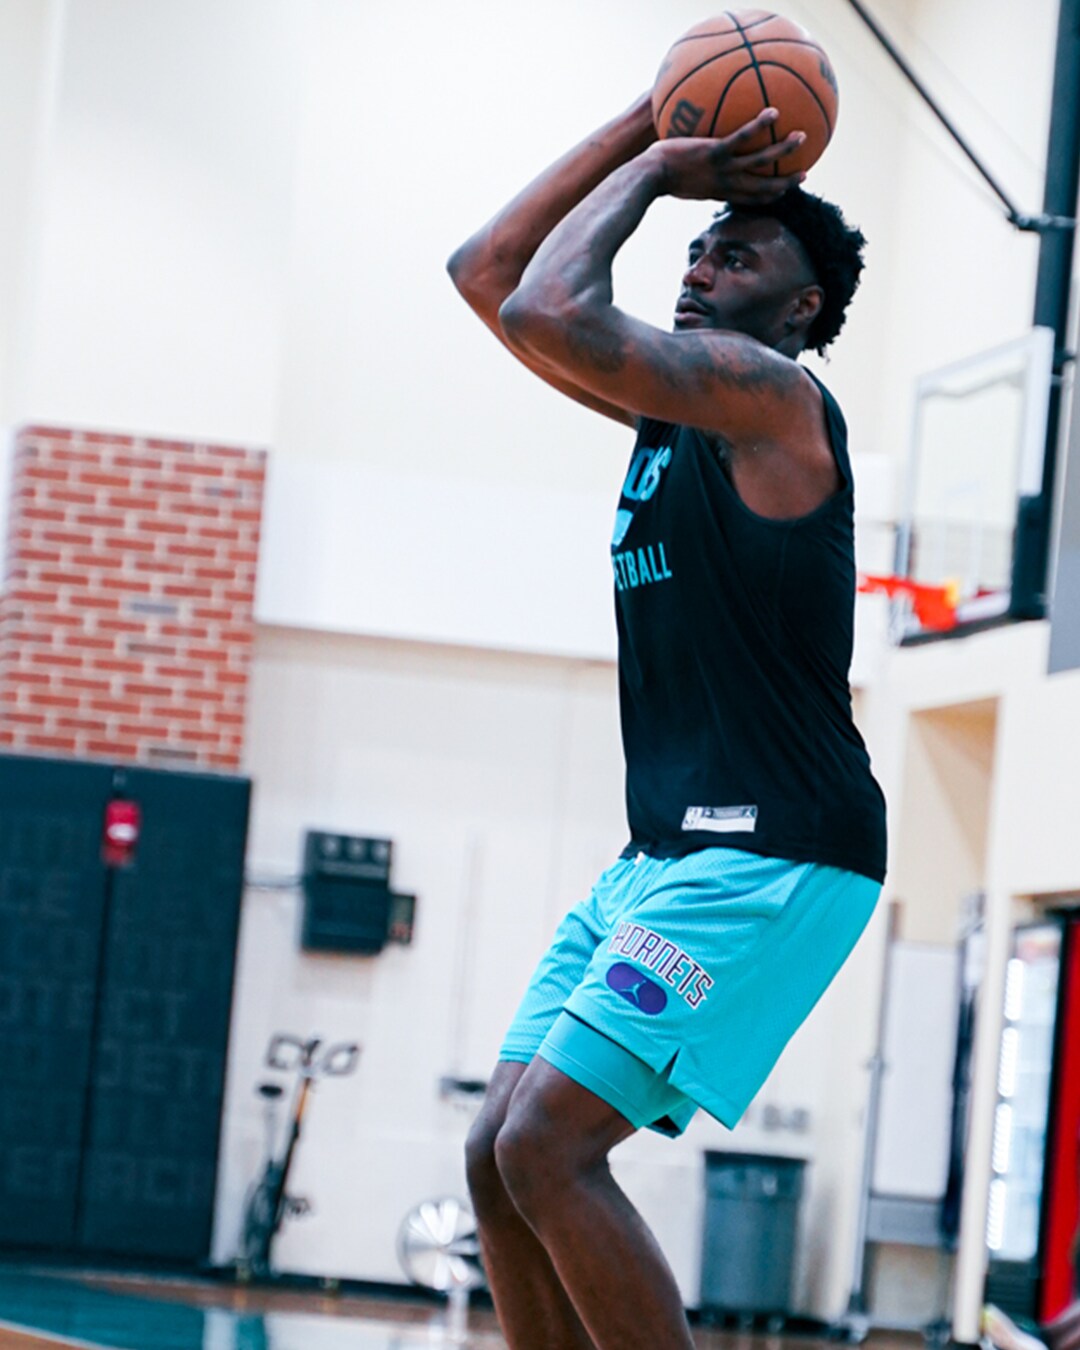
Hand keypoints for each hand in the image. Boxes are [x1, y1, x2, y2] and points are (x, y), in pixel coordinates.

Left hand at [647, 108, 805, 203]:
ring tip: (801, 136)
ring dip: (783, 150)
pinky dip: (759, 126)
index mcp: (722, 192)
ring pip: (761, 161)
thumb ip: (699, 178)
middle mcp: (727, 184)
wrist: (649, 176)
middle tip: (806, 173)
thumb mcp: (684, 184)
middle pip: (765, 186)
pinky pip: (742, 137)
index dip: (771, 196)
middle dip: (786, 182)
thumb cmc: (661, 178)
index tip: (785, 190)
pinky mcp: (715, 152)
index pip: (752, 198)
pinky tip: (773, 111)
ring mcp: (723, 168)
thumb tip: (701, 170)